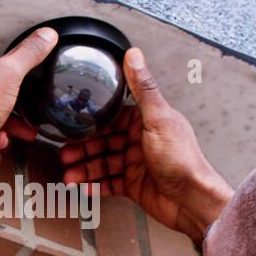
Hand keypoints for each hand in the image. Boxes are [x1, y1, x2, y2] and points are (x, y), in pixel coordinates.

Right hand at [60, 48, 231, 245]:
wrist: (191, 200)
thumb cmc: (182, 160)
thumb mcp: (159, 118)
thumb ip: (143, 88)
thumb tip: (134, 55)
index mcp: (147, 121)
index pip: (112, 118)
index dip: (92, 124)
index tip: (73, 127)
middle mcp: (141, 141)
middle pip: (103, 142)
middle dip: (82, 150)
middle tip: (65, 155)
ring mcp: (137, 164)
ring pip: (103, 164)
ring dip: (85, 170)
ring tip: (69, 176)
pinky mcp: (135, 185)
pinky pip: (109, 183)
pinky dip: (96, 185)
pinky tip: (84, 187)